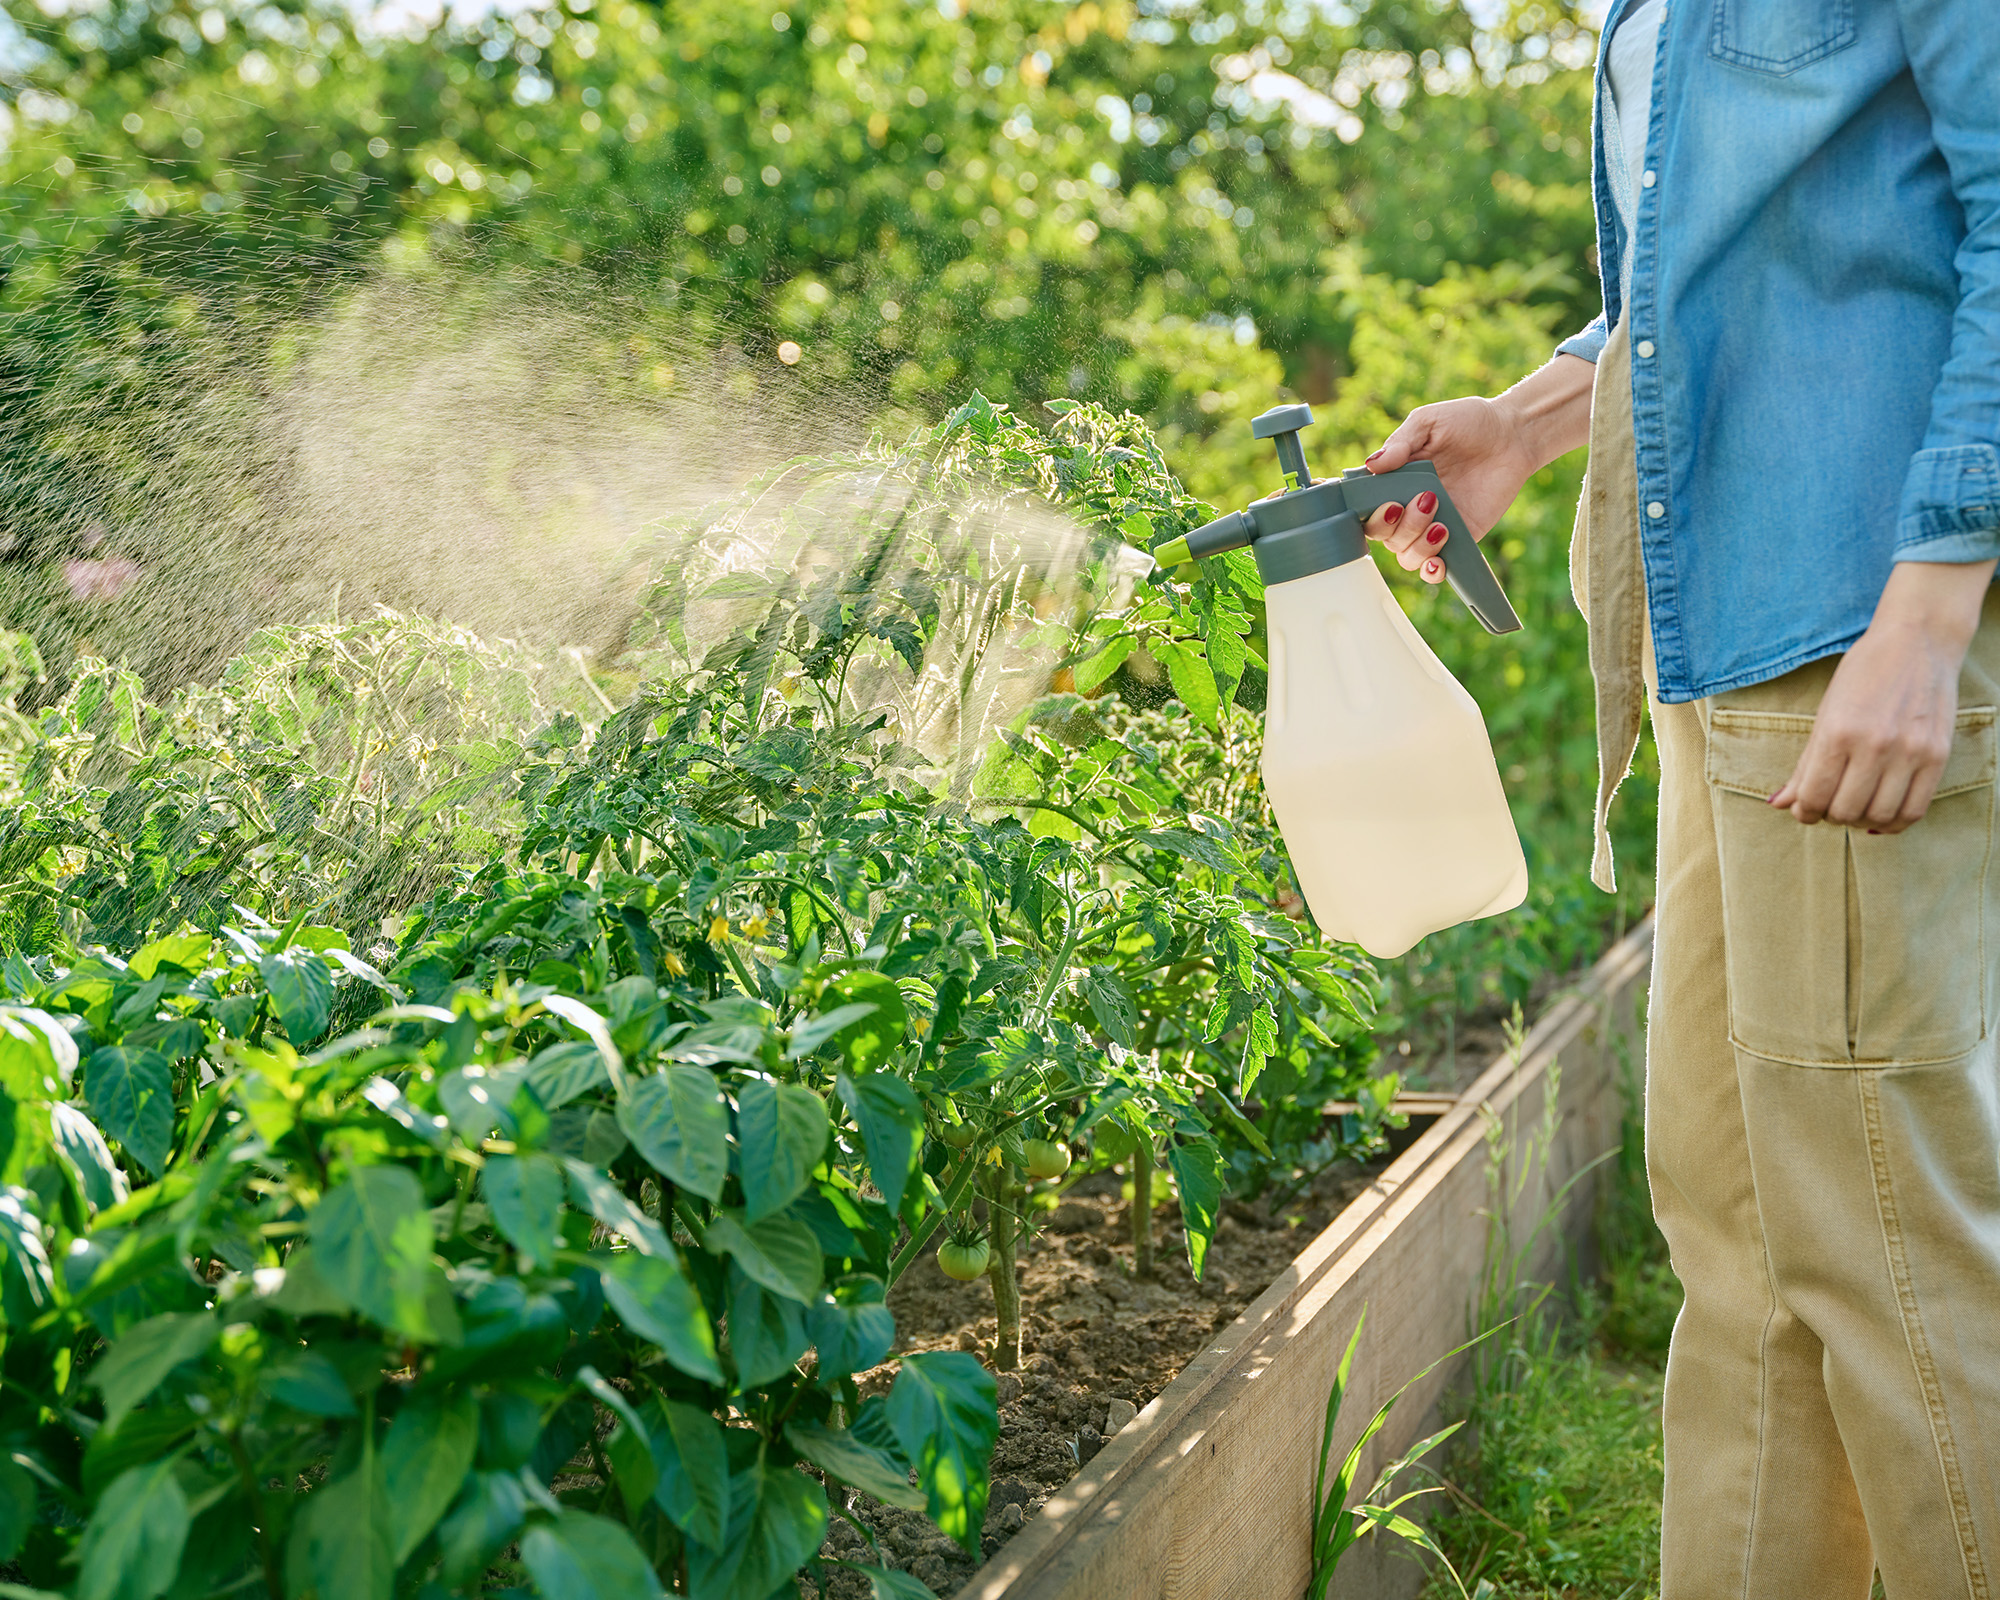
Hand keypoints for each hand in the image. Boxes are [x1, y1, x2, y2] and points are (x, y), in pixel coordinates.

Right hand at [1360, 353, 1593, 584]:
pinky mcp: (1459, 537)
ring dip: (1418, 544)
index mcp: (1393, 481)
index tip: (1388, 504)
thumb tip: (1371, 465)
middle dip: (1400, 526)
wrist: (1513, 434)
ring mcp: (1432, 524)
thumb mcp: (1429, 421)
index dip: (1368, 515)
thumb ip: (1400, 442)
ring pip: (1406, 555)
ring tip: (1442, 523)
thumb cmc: (1469, 421)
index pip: (1366, 510)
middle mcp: (1407, 507)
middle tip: (1428, 498)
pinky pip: (1436, 567)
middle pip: (1384, 536)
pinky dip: (1432, 572)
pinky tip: (1439, 562)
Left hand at [1770, 560, 1994, 831]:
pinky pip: (1914, 811)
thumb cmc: (1863, 674)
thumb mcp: (1825, 714)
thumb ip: (1804, 764)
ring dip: (1861, 822)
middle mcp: (1876, 746)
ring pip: (1880, 817)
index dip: (1803, 812)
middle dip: (1830, 816)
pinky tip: (1880, 812)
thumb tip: (1778, 803)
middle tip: (1829, 805)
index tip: (1804, 808)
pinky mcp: (1937, 757)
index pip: (1814, 797)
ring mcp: (1911, 753)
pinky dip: (1894, 823)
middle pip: (1845, 812)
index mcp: (1838, 733)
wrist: (1917, 642)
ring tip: (1855, 806)